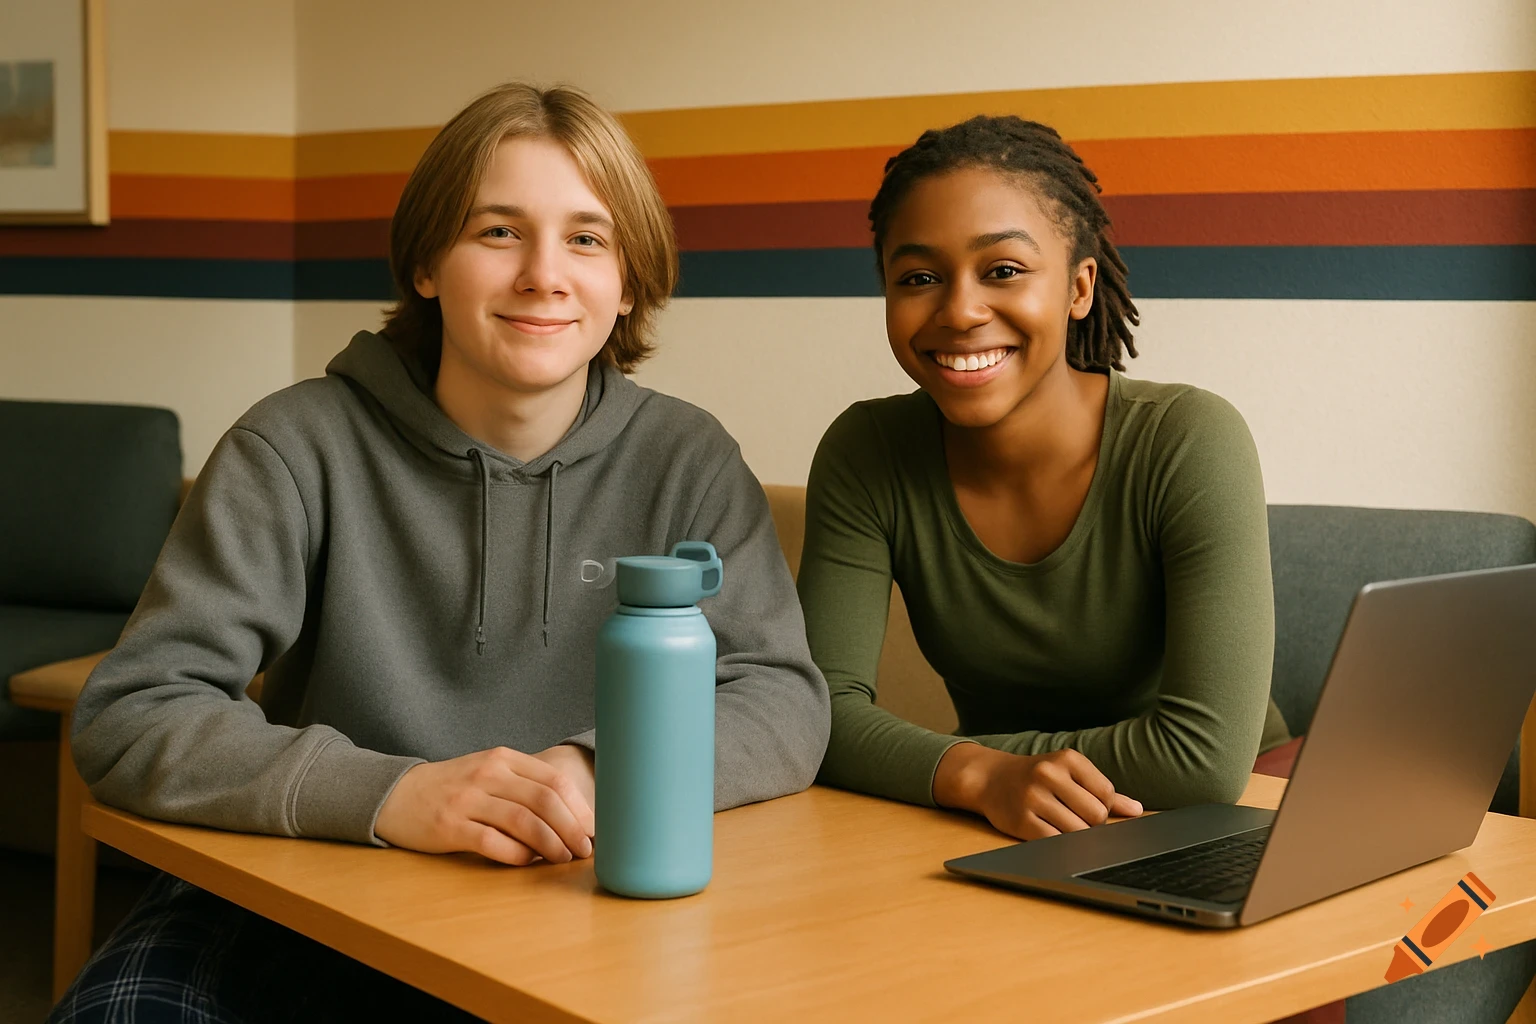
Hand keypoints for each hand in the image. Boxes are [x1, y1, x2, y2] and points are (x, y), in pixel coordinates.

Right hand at [375, 746, 594, 865]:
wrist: (397, 795)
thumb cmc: (454, 788)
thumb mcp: (489, 773)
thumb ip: (525, 787)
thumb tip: (573, 817)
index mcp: (503, 758)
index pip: (554, 780)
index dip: (581, 807)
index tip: (596, 829)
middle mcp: (488, 773)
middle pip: (545, 800)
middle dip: (573, 828)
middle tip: (586, 849)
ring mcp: (468, 799)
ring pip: (524, 821)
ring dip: (551, 844)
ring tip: (564, 858)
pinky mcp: (450, 826)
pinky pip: (493, 843)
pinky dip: (517, 855)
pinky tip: (529, 861)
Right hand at [933, 743, 1142, 840]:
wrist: (990, 778)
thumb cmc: (1037, 777)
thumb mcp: (1069, 773)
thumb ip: (1103, 791)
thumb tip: (1137, 811)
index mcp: (1067, 758)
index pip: (1107, 793)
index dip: (1103, 806)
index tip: (1086, 805)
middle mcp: (1049, 773)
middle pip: (1096, 814)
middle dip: (1091, 823)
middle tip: (1075, 818)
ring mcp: (1033, 797)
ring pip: (1078, 831)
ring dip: (1076, 835)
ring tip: (1062, 825)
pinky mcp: (1021, 820)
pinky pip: (1055, 841)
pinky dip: (1059, 843)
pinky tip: (1050, 833)